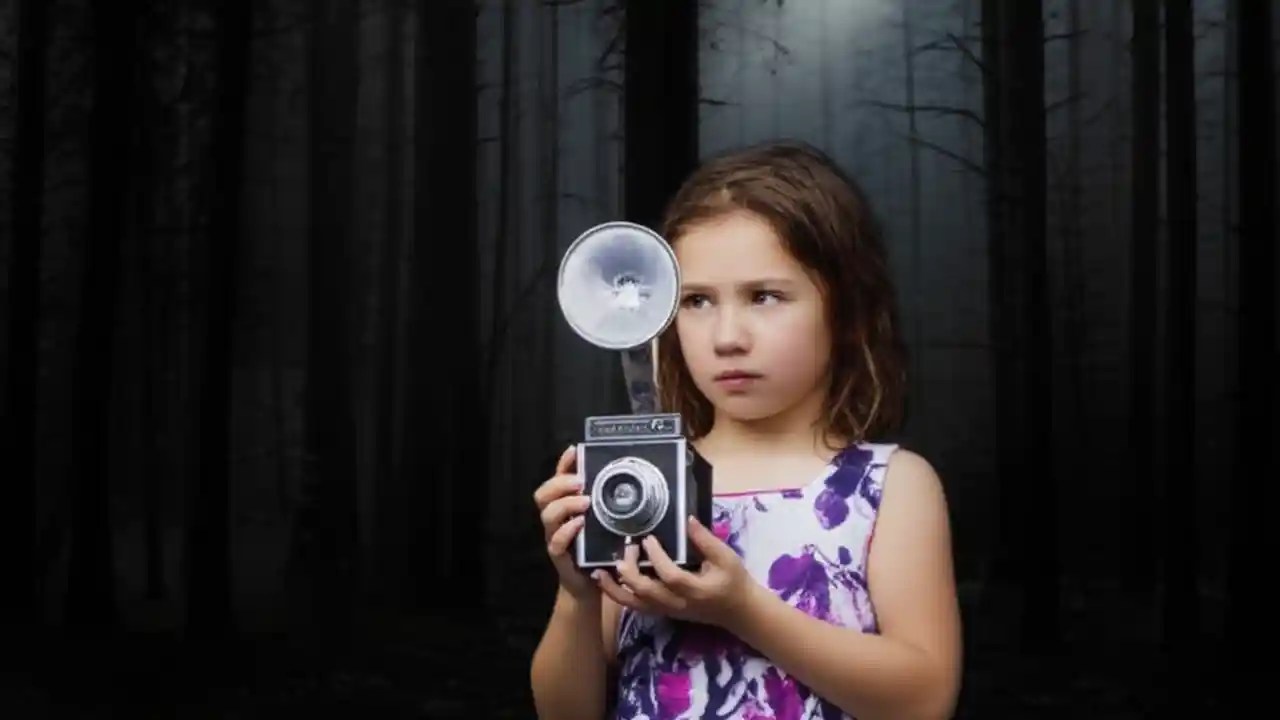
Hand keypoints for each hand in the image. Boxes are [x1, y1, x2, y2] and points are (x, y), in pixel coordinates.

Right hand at [533, 445, 596, 599]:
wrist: (590, 584)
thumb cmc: (598, 548)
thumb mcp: (603, 522)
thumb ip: (607, 504)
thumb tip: (627, 479)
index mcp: (565, 506)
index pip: (557, 479)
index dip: (563, 464)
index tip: (574, 450)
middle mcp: (556, 519)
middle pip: (543, 494)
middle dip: (560, 483)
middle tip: (581, 481)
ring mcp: (555, 537)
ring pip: (548, 515)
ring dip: (565, 504)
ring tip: (585, 501)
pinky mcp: (559, 556)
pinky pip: (555, 542)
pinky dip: (567, 531)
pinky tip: (579, 524)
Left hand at [596, 516, 756, 628]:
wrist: (738, 611)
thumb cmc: (734, 580)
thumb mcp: (727, 557)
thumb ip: (706, 540)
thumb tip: (687, 519)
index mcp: (696, 590)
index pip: (671, 576)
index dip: (657, 559)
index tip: (647, 539)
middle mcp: (679, 604)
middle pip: (647, 594)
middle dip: (630, 573)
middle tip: (625, 550)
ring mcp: (669, 610)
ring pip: (637, 604)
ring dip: (615, 589)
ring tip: (598, 572)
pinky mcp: (663, 612)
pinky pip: (637, 607)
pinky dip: (619, 595)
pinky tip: (607, 582)